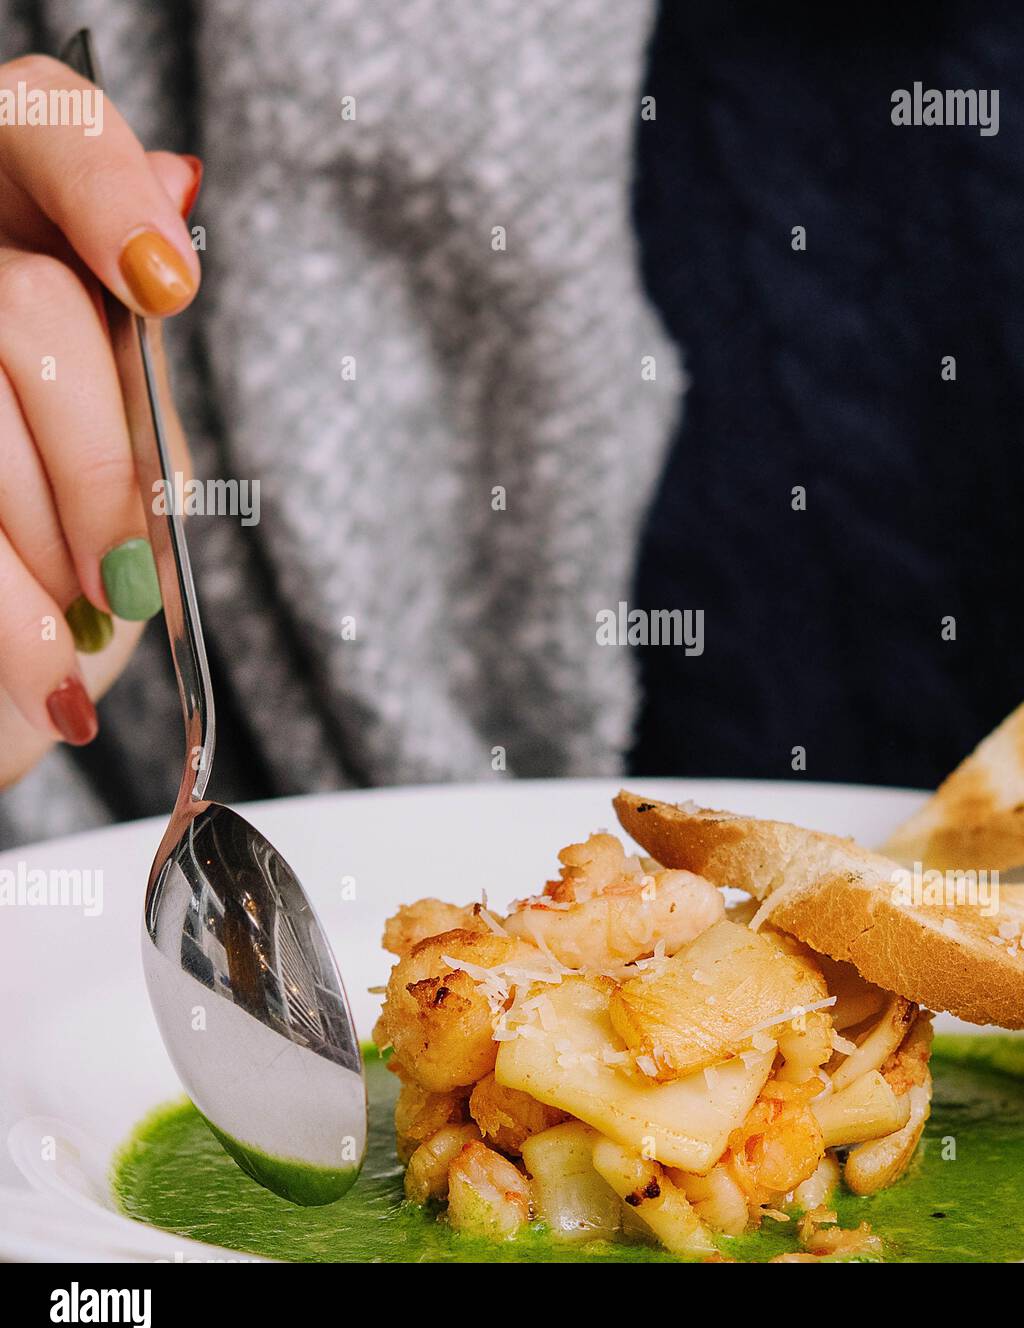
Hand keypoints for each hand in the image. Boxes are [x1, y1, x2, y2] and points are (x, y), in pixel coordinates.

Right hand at [0, 54, 200, 789]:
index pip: (44, 125)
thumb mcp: (119, 446)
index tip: (166, 287)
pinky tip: (46, 673)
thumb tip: (173, 199)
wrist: (12, 657)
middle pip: (25, 308)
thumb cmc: (65, 537)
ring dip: (38, 541)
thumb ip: (133, 363)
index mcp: (18, 228)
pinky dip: (7, 613)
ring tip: (81, 640)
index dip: (101, 185)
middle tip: (126, 582)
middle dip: (97, 468)